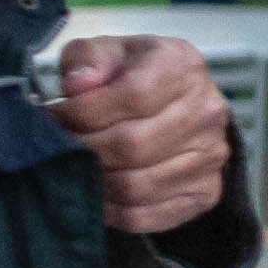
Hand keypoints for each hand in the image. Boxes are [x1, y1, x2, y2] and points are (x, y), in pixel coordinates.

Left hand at [48, 34, 230, 236]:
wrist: (179, 107)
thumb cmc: (133, 76)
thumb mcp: (107, 52)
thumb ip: (87, 58)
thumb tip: (78, 86)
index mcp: (182, 66)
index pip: (134, 95)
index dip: (85, 112)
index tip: (56, 116)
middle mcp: (206, 111)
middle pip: (134, 145)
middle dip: (85, 150)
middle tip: (60, 147)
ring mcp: (211, 157)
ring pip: (136, 186)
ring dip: (94, 181)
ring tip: (75, 168)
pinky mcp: (204, 193)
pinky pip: (144, 215)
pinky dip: (109, 210)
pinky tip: (95, 191)